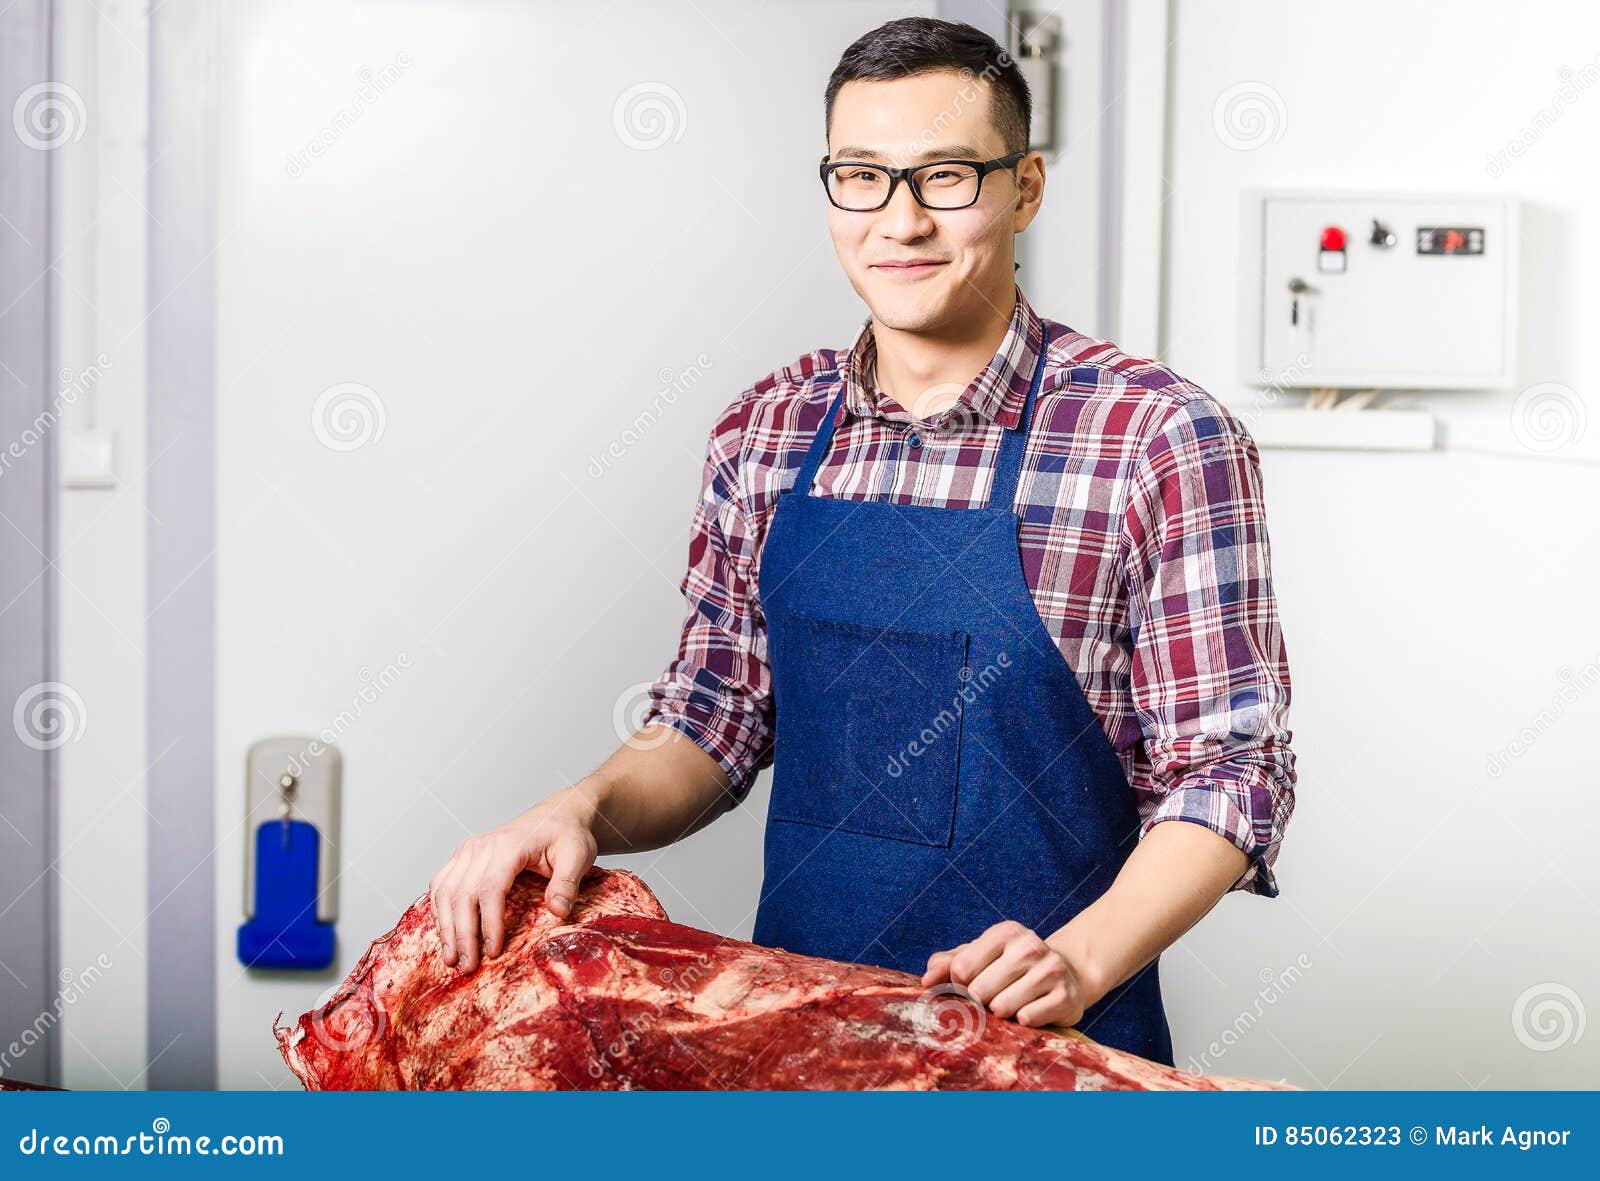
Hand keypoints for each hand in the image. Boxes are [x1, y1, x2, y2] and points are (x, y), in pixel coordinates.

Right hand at [427, 787, 598, 973]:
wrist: (557, 816)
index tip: (493, 952)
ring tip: (451, 959)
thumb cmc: (567, 835)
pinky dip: (439, 911)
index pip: (491, 888)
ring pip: (445, 892)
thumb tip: (558, 911)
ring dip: (445, 927)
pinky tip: (444, 934)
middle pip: (462, 894)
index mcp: (508, 845)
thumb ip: (568, 883)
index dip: (489, 923)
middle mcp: (481, 846)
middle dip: (463, 934)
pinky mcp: (462, 857)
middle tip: (468, 967)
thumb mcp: (578, 855)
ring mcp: (468, 850)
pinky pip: (441, 885)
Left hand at [922, 920, 1086, 1028]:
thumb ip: (948, 964)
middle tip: (992, 999)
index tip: (969, 987)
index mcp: (1005, 932)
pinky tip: (1028, 1013)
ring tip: (1010, 1005)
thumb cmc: (1011, 968)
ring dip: (1001, 1014)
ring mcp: (1051, 970)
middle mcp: (1029, 946)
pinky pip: (1028, 1018)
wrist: (1066, 975)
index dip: (959, 986)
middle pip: (979, 990)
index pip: (961, 969)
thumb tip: (927, 981)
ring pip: (1002, 1007)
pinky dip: (1022, 1022)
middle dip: (980, 1002)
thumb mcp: (980, 958)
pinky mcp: (1066, 997)